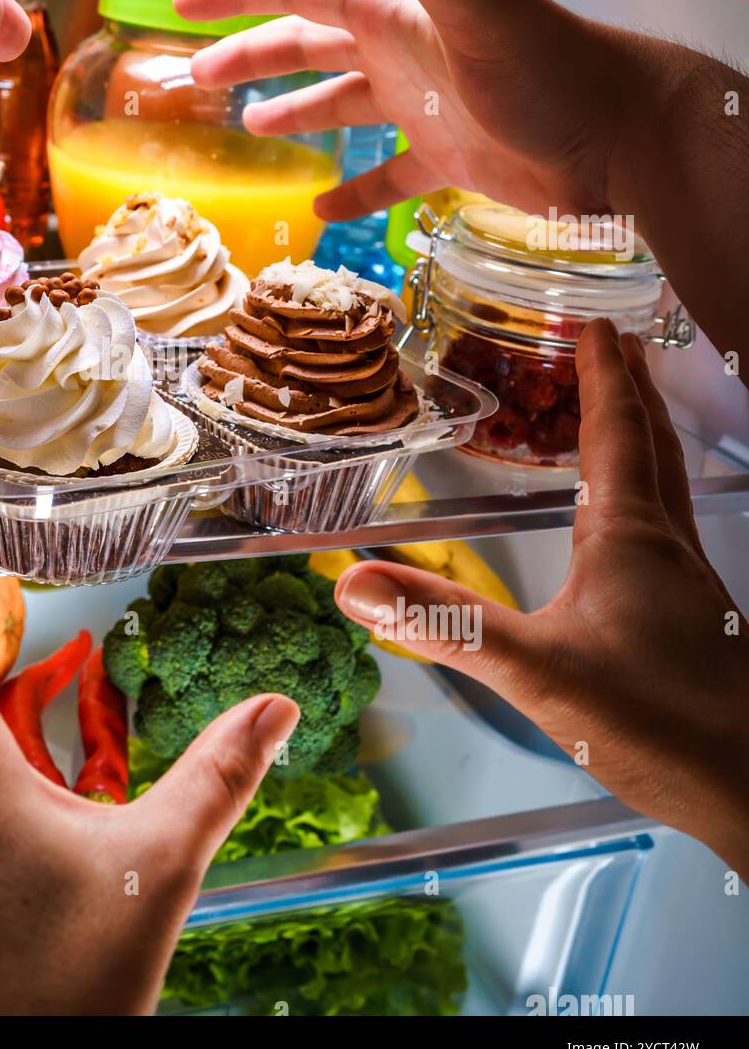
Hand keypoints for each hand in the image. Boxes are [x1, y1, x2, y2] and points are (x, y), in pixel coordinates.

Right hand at [176, 0, 645, 224]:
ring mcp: (425, 103)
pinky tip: (322, 207)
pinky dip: (353, 188)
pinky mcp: (448, 154)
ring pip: (342, 103)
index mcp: (395, 11)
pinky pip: (385, 173)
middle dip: (251, 53)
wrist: (621, 140)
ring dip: (296, 110)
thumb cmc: (549, 74)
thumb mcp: (476, 8)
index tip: (184, 5)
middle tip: (197, 75)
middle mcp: (404, 50)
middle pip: (310, 43)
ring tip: (248, 124)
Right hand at [332, 320, 748, 875]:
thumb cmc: (656, 725)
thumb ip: (444, 624)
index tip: (594, 323)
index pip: (616, 431)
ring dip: (642, 436)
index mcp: (630, 536)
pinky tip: (626, 526)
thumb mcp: (535, 674)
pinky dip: (644, 492)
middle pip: (653, 445)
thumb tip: (352, 582)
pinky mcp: (696, 619)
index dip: (602, 374)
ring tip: (619, 412)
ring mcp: (689, 583)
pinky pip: (666, 526)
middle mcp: (667, 546)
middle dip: (629, 390)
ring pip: (666, 485)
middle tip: (612, 343)